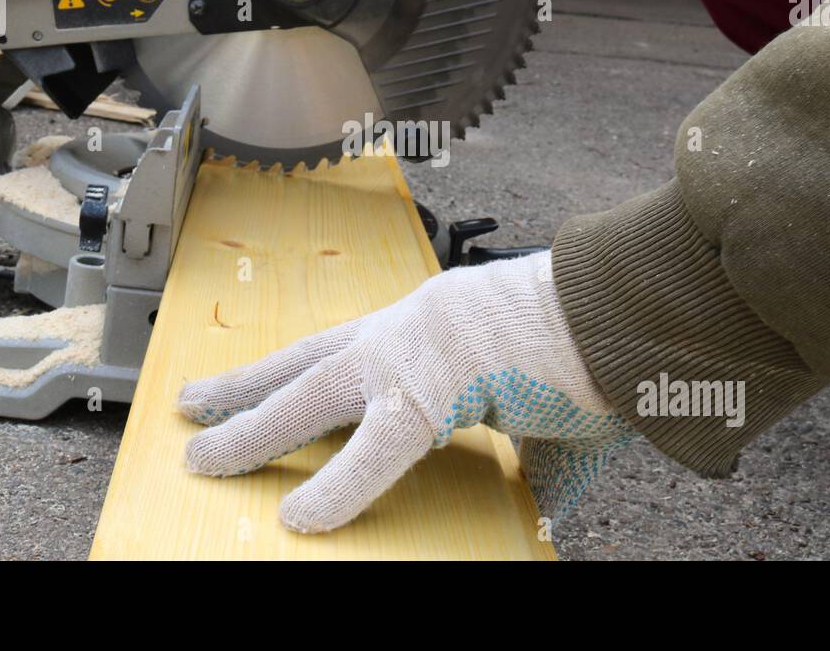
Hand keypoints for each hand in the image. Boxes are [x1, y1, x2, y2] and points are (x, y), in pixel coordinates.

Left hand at [180, 252, 635, 533]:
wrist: (639, 312)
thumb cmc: (600, 352)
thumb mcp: (546, 411)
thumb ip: (524, 461)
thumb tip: (530, 511)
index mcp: (434, 329)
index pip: (345, 352)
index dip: (295, 374)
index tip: (258, 389)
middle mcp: (412, 327)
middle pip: (306, 360)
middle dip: (245, 388)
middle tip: (190, 406)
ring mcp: (417, 347)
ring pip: (313, 392)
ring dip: (253, 428)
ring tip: (202, 458)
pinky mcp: (438, 379)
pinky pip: (375, 445)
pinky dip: (337, 486)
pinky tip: (299, 517)